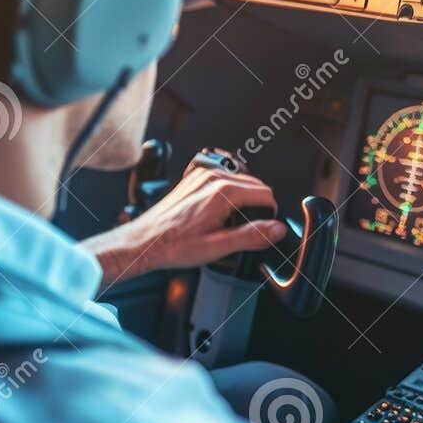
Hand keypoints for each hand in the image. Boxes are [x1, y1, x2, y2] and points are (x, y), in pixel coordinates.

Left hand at [84, 167, 287, 286]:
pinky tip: (219, 210)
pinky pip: (224, 178)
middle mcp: (213, 177)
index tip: (262, 230)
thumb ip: (252, 236)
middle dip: (258, 207)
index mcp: (223, 192)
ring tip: (229, 222)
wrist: (145, 241)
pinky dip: (228, 192)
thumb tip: (277, 229)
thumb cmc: (173, 245)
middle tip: (244, 231)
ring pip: (241, 181)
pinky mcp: (194, 177)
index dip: (270, 215)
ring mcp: (202, 174)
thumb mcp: (218, 247)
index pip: (266, 194)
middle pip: (256, 185)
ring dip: (243, 200)